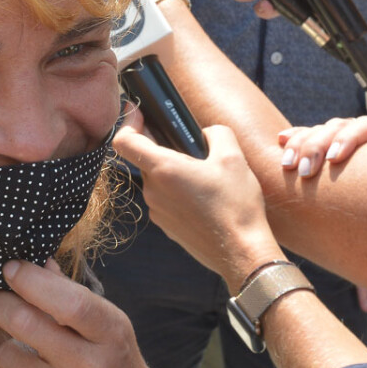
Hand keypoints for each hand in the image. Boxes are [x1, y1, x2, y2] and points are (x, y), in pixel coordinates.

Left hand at [0, 259, 157, 367]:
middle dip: (1, 305)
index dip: (31, 280)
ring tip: (26, 352)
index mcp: (111, 335)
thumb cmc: (111, 357)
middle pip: (25, 324)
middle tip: (1, 304)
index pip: (69, 302)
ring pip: (6, 356)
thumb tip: (32, 263)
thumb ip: (69, 292)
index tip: (11, 268)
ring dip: (7, 347)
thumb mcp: (106, 321)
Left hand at [113, 112, 282, 291]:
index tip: (140, 115)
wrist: (242, 252)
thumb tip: (206, 133)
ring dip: (171, 171)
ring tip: (201, 172)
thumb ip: (216, 133)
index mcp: (163, 170)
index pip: (124, 141)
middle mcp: (152, 192)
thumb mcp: (233, 158)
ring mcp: (157, 212)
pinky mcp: (166, 227)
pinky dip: (176, 191)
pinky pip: (164, 200)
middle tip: (185, 143)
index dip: (128, 123)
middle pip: (143, 159)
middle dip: (160, 147)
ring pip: (156, 180)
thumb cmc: (236, 205)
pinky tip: (203, 194)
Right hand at [278, 116, 366, 177]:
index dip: (348, 139)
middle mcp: (361, 134)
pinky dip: (294, 137)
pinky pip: (308, 137)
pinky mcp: (328, 150)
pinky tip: (280, 141)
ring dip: (300, 144)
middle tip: (304, 171)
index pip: (364, 127)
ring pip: (318, 131)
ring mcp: (343, 140)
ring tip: (287, 165)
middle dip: (316, 147)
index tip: (334, 160)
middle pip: (336, 127)